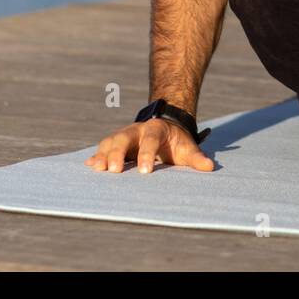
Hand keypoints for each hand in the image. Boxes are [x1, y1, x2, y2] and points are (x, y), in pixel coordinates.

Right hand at [85, 119, 213, 174]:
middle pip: (124, 138)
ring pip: (110, 141)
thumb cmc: (176, 142)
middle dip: (118, 153)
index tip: (146, 171)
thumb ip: (196, 157)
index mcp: (156, 130)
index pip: (151, 140)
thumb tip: (210, 167)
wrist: (166, 126)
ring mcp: (124, 135)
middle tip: (114, 170)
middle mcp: (137, 130)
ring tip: (96, 169)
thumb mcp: (187, 148)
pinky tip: (88, 166)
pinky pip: (103, 148)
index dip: (147, 154)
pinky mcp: (114, 143)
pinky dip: (95, 157)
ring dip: (102, 155)